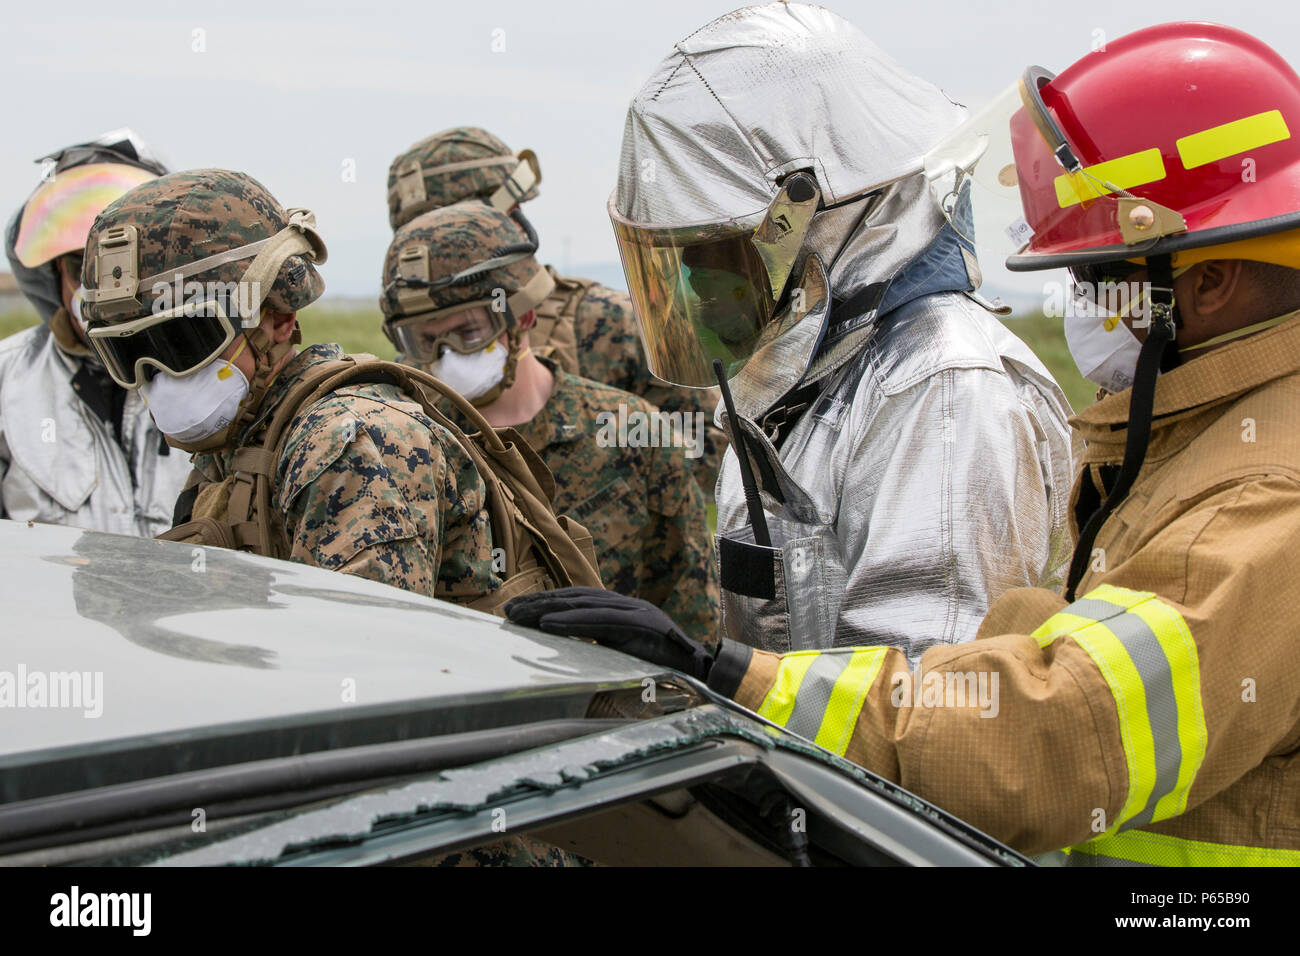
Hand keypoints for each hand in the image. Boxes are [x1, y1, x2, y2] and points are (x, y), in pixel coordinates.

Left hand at [505, 587, 712, 679]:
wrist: (703, 672)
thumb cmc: (664, 669)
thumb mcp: (626, 653)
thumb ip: (602, 644)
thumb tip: (568, 648)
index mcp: (622, 610)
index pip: (578, 600)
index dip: (547, 602)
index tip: (517, 611)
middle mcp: (627, 605)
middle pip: (574, 598)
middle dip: (539, 604)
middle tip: (507, 612)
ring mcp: (635, 612)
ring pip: (582, 605)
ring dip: (547, 610)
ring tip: (520, 617)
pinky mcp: (639, 625)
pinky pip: (599, 620)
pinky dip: (571, 621)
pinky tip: (547, 624)